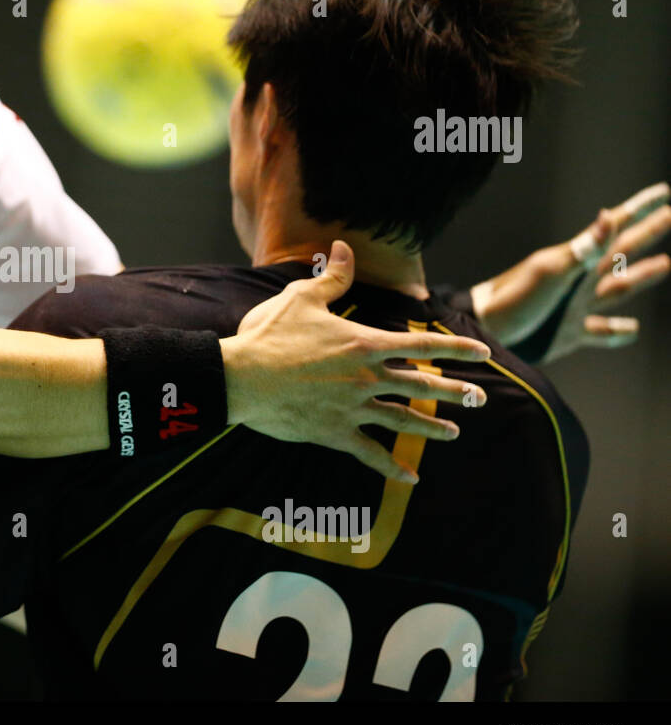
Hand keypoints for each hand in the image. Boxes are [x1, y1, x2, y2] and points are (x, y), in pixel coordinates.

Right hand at [223, 240, 490, 481]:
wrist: (240, 378)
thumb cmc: (269, 336)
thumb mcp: (301, 298)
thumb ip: (332, 278)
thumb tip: (344, 248)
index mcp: (364, 344)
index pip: (422, 345)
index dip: (456, 348)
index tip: (483, 352)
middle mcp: (366, 377)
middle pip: (421, 385)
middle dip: (455, 391)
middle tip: (481, 397)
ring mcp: (353, 408)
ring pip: (403, 419)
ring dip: (432, 427)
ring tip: (455, 434)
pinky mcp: (334, 432)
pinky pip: (370, 453)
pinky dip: (391, 466)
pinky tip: (411, 477)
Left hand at [470, 182, 670, 362]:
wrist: (486, 332)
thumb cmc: (516, 299)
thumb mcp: (553, 270)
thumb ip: (585, 248)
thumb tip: (609, 215)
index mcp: (579, 261)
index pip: (618, 227)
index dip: (641, 209)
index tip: (664, 191)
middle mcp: (582, 281)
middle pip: (625, 252)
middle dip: (650, 233)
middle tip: (670, 215)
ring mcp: (577, 308)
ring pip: (620, 289)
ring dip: (643, 276)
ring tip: (666, 264)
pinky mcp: (569, 334)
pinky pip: (602, 332)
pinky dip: (619, 332)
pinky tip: (631, 330)